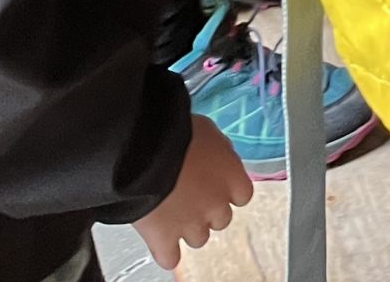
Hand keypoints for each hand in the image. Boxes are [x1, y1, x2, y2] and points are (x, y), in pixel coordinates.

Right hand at [135, 115, 252, 269]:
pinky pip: (170, 258)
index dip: (228, 191)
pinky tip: (161, 241)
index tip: (217, 185)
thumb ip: (219, 151)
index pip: (243, 195)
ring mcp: (192, 226)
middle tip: (192, 195)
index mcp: (232, 177)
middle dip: (209, 209)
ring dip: (189, 228)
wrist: (146, 151)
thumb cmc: (178, 134)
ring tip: (173, 212)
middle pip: (222, 219)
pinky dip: (166, 252)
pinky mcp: (164, 240)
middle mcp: (217, 205)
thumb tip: (218, 156)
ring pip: (199, 239)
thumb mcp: (209, 131)